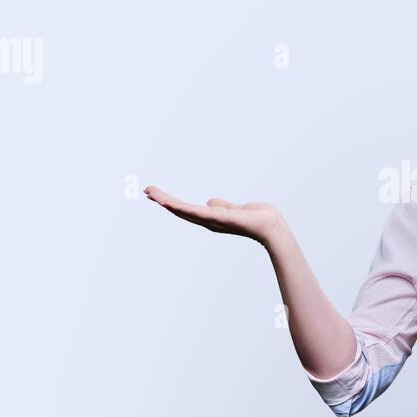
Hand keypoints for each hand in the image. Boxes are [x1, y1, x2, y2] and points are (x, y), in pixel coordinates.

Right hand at [144, 185, 285, 246]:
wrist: (270, 226)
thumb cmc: (255, 218)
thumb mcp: (233, 208)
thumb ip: (220, 206)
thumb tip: (210, 202)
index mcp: (210, 218)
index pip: (185, 210)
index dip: (169, 203)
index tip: (155, 194)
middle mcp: (207, 221)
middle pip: (180, 210)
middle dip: (162, 200)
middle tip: (146, 191)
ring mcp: (211, 220)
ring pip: (183, 210)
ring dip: (166, 201)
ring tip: (151, 193)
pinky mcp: (217, 217)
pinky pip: (195, 211)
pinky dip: (180, 207)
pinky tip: (169, 202)